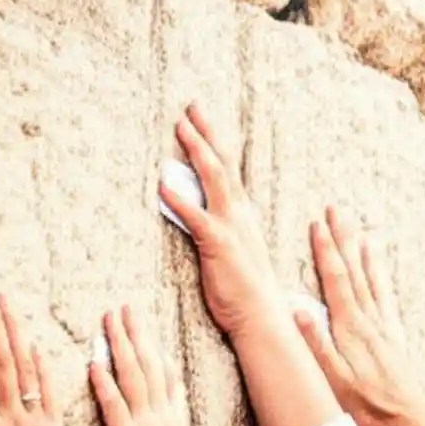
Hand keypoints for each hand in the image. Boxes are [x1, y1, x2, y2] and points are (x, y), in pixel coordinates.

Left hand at [89, 305, 207, 425]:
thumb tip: (165, 409)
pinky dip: (105, 382)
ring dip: (121, 345)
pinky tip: (94, 362)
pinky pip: (116, 405)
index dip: (153, 346)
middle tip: (124, 307)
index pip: (164, 373)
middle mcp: (162, 415)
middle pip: (149, 364)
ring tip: (109, 319)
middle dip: (136, 333)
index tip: (143, 322)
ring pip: (134, 375)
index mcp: (172, 419)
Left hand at [159, 105, 281, 337]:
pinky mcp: (218, 244)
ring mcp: (230, 227)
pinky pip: (197, 217)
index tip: (201, 121)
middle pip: (222, 164)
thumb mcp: (236, 253)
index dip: (215, 143)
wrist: (262, 317)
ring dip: (197, 152)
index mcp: (242, 215)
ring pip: (214, 179)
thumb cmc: (246, 291)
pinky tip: (162, 185)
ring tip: (181, 129)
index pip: (228, 170)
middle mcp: (239, 214)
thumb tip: (204, 214)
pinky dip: (180, 199)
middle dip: (206, 134)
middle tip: (191, 108)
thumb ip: (221, 230)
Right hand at [292, 207, 424, 425]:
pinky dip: (381, 276)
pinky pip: (386, 296)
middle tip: (337, 211)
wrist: (406, 422)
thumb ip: (316, 343)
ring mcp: (384, 327)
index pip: (336, 279)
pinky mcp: (394, 337)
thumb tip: (297, 308)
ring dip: (363, 252)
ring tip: (359, 230)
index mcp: (350, 327)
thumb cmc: (365, 406)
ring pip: (372, 279)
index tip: (318, 224)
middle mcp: (369, 320)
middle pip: (355, 270)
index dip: (326, 250)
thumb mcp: (333, 379)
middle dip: (343, 238)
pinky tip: (379, 269)